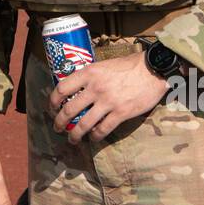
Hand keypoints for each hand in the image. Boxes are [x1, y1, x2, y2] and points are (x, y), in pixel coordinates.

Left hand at [50, 53, 169, 143]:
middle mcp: (95, 88)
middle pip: (69, 109)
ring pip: (83, 124)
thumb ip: (91, 76)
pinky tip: (93, 138)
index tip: (51, 108)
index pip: (62, 88)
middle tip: (57, 127)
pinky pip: (103, 129)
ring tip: (72, 139)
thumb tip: (77, 89)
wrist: (152, 69)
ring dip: (74, 134)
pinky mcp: (121, 113)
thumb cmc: (128, 66)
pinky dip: (95, 137)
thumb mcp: (104, 65)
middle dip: (59, 122)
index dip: (52, 101)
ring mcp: (108, 102)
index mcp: (89, 73)